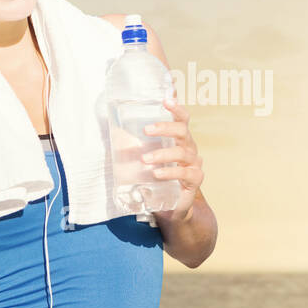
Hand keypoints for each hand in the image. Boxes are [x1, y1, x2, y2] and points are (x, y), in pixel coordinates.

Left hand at [140, 99, 203, 221]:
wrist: (171, 207)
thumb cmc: (157, 178)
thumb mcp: (145, 159)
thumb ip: (135, 146)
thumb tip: (112, 130)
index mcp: (179, 139)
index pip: (182, 119)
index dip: (176, 108)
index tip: (165, 100)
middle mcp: (189, 148)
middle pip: (182, 131)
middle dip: (164, 128)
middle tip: (146, 130)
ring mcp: (194, 164)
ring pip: (182, 153)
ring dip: (161, 154)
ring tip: (144, 160)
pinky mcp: (195, 180)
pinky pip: (185, 173)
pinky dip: (170, 172)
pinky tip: (157, 174)